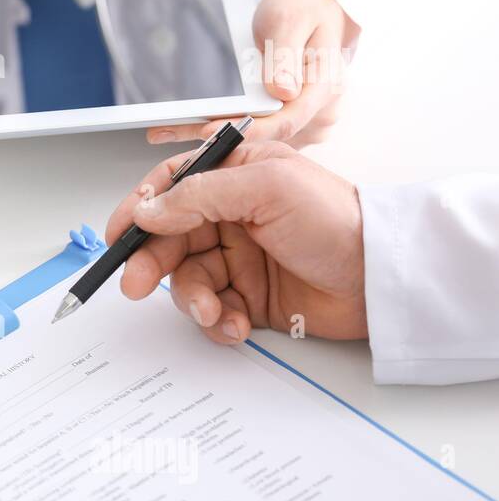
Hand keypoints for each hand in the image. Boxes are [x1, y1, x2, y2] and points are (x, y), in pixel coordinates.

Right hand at [106, 141, 367, 344]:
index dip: (139, 209)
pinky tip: (235, 324)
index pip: (170, 187)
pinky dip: (217, 321)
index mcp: (235, 175)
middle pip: (169, 238)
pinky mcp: (250, 296)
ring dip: (191, 299)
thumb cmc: (338, 221)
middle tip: (134, 284)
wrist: (383, 279)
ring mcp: (239, 257)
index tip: (117, 235)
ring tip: (212, 311)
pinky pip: (213, 310)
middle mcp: (232, 214)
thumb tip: (148, 208)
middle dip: (151, 263)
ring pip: (186, 278)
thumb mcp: (267, 189)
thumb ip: (200, 195)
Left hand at [148, 0, 359, 147]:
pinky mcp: (285, 121)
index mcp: (324, 88)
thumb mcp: (291, 19)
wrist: (312, 9)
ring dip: (213, 135)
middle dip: (218, 135)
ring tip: (164, 129)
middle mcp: (318, 112)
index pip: (285, 122)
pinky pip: (253, 131)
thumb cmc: (303, 9)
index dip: (246, 130)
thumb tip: (282, 91)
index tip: (210, 129)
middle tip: (169, 130)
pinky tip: (183, 125)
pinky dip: (221, 127)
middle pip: (264, 136)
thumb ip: (284, 55)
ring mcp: (302, 121)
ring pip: (255, 137)